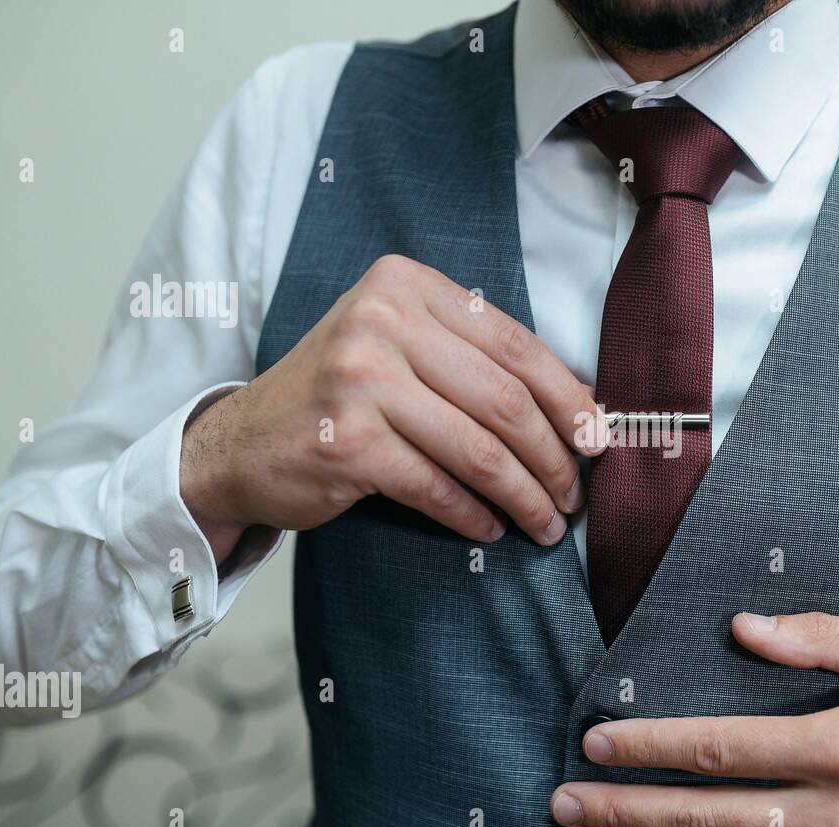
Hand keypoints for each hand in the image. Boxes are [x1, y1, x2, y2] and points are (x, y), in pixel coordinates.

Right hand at [180, 255, 602, 561]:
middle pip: (505, 400)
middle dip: (554, 456)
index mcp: (405, 284)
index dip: (567, 397)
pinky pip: (438, 487)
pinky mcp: (347, 442)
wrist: (241, 443)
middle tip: (576, 495)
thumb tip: (577, 407)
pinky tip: (491, 530)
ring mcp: (359, 380)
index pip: (514, 343)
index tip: (597, 439)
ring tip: (546, 523)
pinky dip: (474, 516)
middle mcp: (381, 321)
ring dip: (525, 496)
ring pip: (479, 450)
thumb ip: (471, 358)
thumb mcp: (399, 346)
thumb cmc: (341, 396)